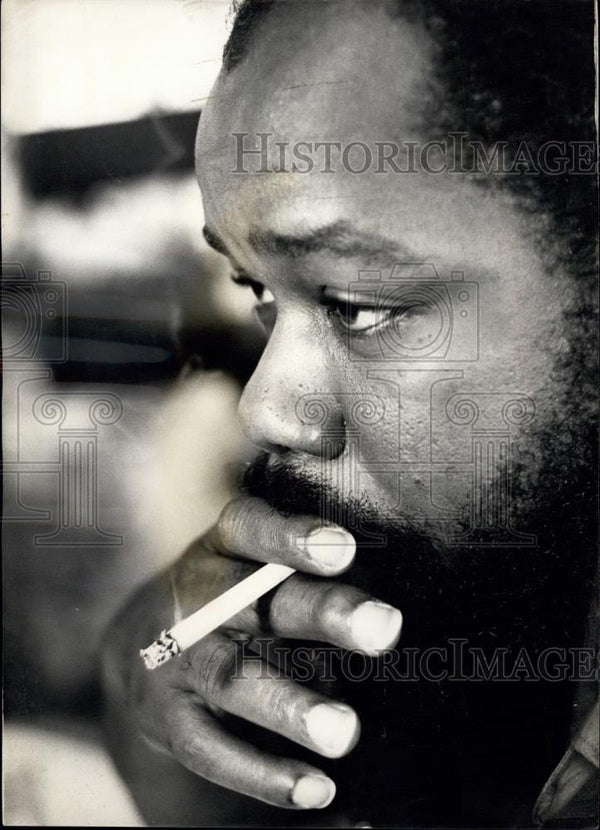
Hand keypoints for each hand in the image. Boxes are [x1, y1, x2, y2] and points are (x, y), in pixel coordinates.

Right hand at [125, 496, 402, 809]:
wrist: (142, 644)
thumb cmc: (233, 595)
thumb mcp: (252, 561)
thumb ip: (306, 568)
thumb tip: (381, 605)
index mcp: (220, 547)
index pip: (250, 529)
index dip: (292, 537)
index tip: (344, 548)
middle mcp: (196, 597)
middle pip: (256, 601)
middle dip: (322, 613)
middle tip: (383, 627)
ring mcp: (180, 660)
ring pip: (232, 679)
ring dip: (289, 706)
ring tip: (345, 732)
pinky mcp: (171, 719)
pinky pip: (211, 750)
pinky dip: (262, 774)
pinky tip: (315, 788)